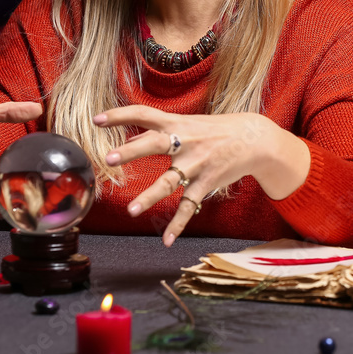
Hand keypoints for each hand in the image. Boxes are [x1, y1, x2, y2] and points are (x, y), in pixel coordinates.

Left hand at [93, 105, 309, 245]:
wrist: (254, 138)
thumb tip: (131, 135)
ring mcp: (196, 163)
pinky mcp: (207, 183)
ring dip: (151, 196)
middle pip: (154, 144)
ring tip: (132, 211)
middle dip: (132, 151)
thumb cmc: (217, 129)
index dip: (120, 115)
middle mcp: (185, 142)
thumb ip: (162, 130)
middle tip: (109, 157)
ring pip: (170, 181)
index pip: (144, 113)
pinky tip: (166, 240)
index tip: (97, 119)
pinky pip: (189, 206)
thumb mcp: (190, 122)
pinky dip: (178, 224)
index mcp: (177, 123)